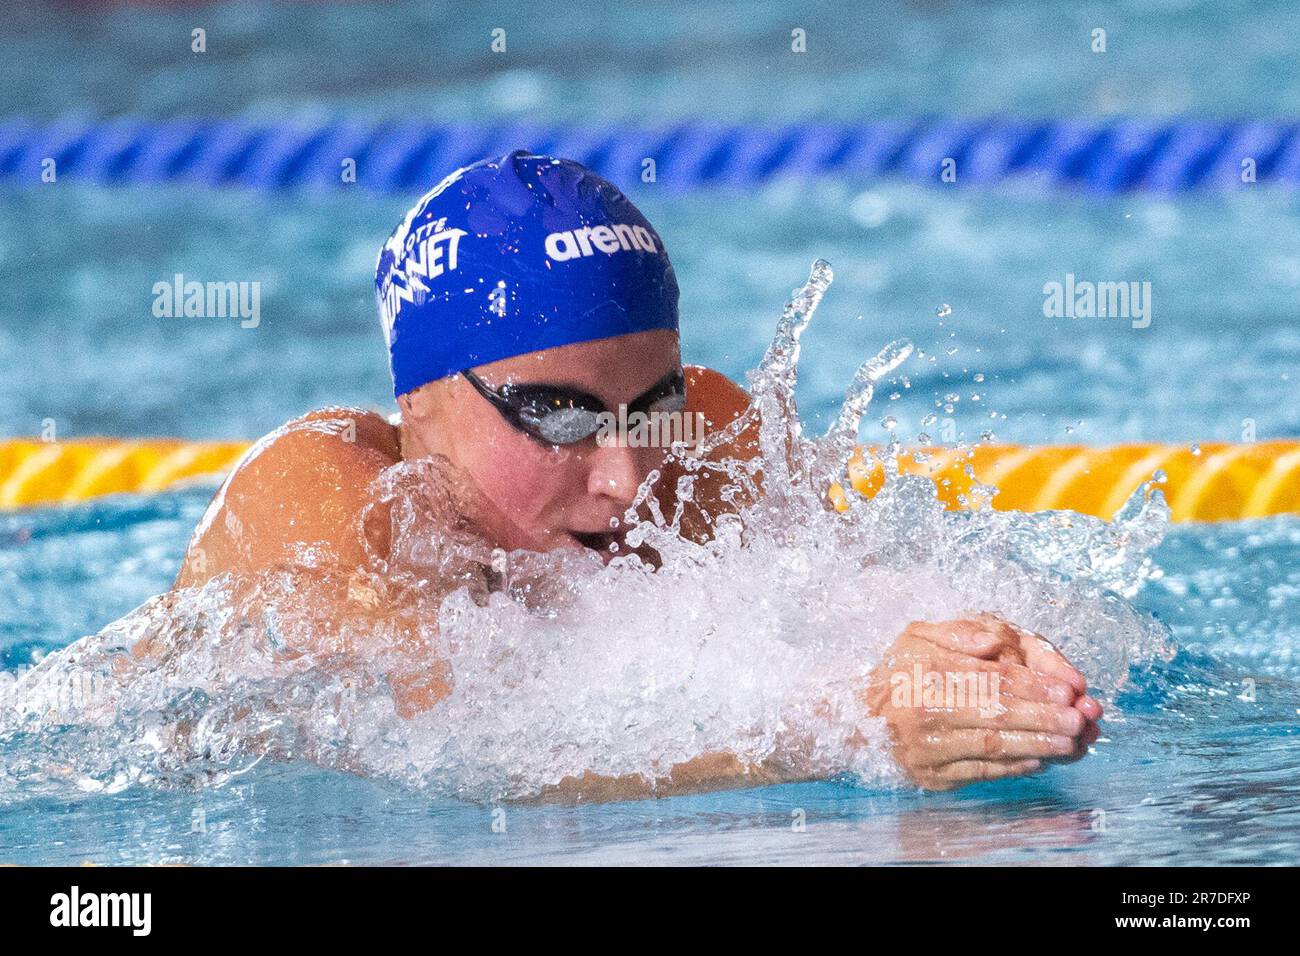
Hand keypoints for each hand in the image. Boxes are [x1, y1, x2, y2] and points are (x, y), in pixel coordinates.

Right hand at [864, 615, 1101, 790]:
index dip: (1034, 685)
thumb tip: (993, 641)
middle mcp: (927, 711)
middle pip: (997, 713)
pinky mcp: (933, 775)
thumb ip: (956, 631)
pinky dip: (1015, 767)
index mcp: (927, 672)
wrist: (855, 722)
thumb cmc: (896, 674)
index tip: (1068, 688)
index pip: (991, 679)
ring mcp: (929, 748)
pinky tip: (1040, 760)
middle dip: (1044, 717)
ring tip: (1072, 743)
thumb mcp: (915, 637)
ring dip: (1039, 745)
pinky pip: (981, 772)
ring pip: (994, 746)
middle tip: (1079, 718)